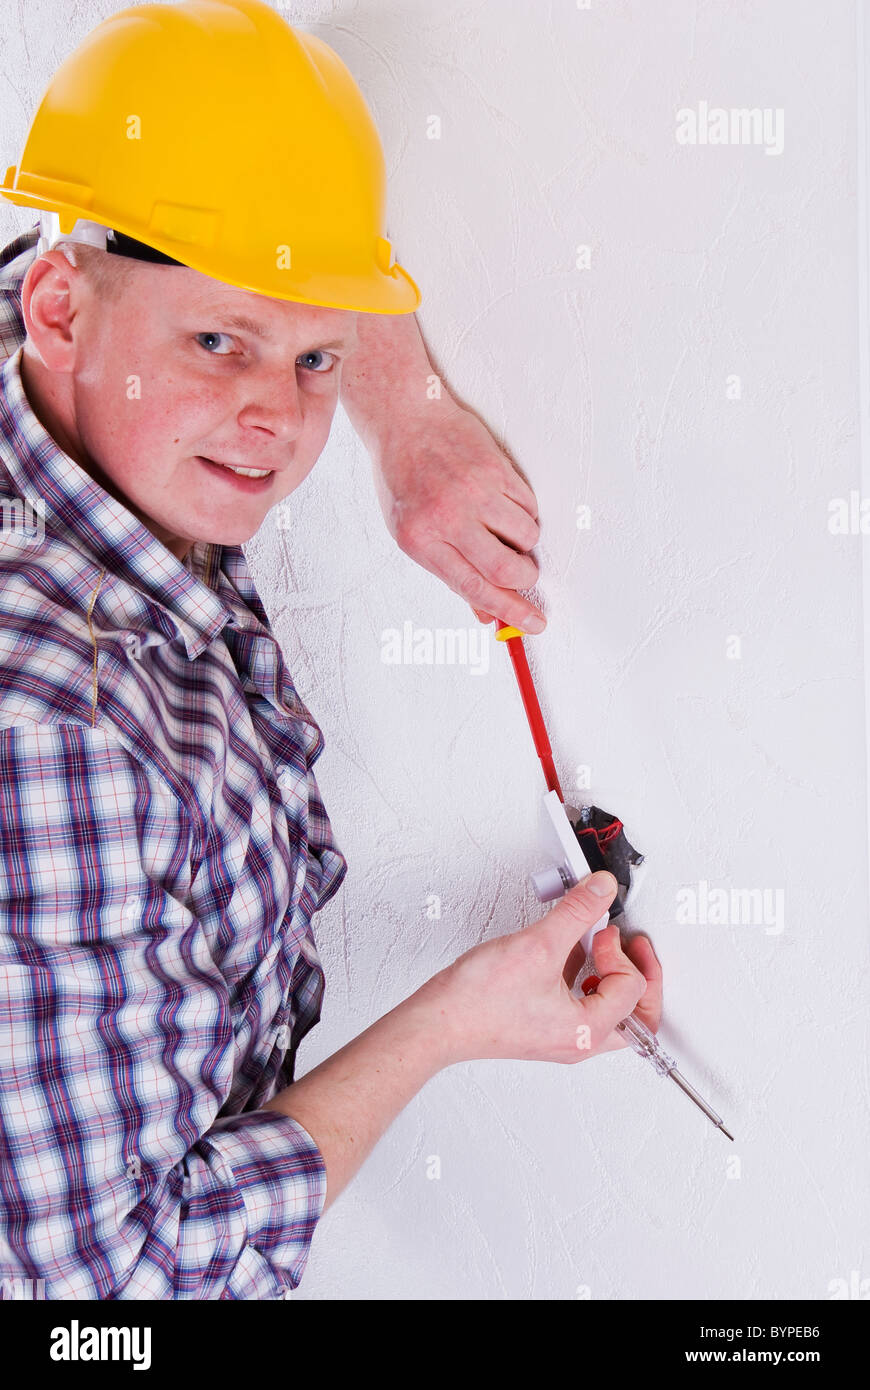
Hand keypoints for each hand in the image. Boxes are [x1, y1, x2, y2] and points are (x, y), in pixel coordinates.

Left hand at [371, 404, 546, 633]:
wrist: (405, 421)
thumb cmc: (404, 481)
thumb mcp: (412, 534)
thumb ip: (450, 572)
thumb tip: (486, 614)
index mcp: (421, 542)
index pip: (474, 589)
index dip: (509, 611)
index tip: (533, 623)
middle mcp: (447, 518)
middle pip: (506, 570)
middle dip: (526, 579)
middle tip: (526, 574)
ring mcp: (473, 491)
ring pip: (526, 535)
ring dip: (526, 541)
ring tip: (504, 526)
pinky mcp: (495, 467)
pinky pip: (528, 504)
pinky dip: (524, 510)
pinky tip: (500, 498)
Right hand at [426, 871, 661, 1066]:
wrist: (439, 1021)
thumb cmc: (479, 1001)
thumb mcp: (538, 945)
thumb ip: (578, 913)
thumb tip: (602, 890)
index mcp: (587, 1031)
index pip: (631, 989)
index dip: (619, 951)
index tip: (600, 930)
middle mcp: (578, 1040)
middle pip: (637, 1015)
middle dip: (640, 975)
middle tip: (633, 947)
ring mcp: (561, 1035)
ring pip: (611, 1010)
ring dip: (612, 976)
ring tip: (601, 946)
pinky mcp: (544, 1025)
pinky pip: (581, 1003)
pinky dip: (585, 977)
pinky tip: (569, 952)